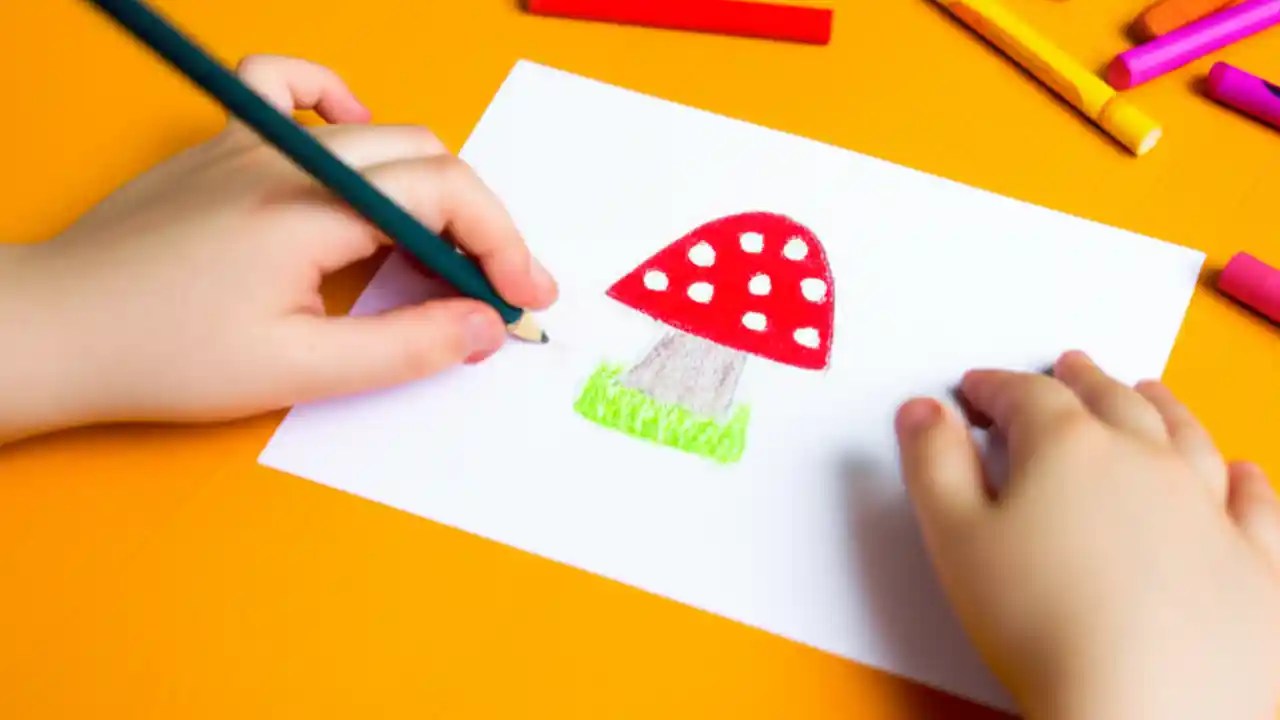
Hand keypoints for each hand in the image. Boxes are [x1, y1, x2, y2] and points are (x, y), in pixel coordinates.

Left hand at [0, 55, 555, 442]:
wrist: (53, 329)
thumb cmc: (159, 355)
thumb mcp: (296, 370)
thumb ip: (404, 347)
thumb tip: (483, 326)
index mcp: (309, 211)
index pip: (445, 196)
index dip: (503, 245)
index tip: (525, 298)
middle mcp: (288, 159)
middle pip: (428, 160)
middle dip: (479, 225)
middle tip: (492, 290)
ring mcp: (252, 140)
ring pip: (381, 133)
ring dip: (430, 184)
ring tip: (438, 248)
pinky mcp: (226, 144)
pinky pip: (293, 88)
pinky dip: (343, 108)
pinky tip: (357, 144)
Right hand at [895, 351, 1279, 718]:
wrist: (1144, 707)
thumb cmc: (1041, 625)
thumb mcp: (954, 538)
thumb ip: (933, 464)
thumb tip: (922, 411)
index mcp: (1069, 448)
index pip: (1025, 395)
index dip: (993, 386)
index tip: (975, 388)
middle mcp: (1145, 461)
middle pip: (1110, 401)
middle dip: (1080, 380)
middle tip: (1067, 366)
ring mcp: (1207, 507)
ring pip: (1184, 435)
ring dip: (1160, 406)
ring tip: (1145, 390)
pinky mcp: (1254, 562)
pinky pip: (1252, 504)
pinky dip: (1242, 480)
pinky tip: (1237, 469)